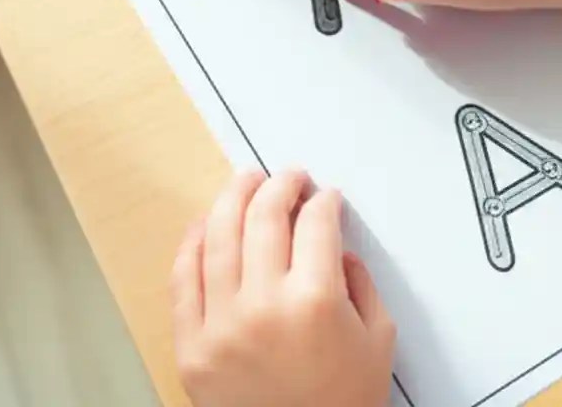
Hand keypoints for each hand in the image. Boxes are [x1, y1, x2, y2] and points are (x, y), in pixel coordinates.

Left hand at [171, 171, 395, 406]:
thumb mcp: (378, 340)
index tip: (325, 197)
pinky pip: (183, 279)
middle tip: (287, 177)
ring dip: (232, 199)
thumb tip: (333, 246)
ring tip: (244, 182)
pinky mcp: (191, 346)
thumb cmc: (343, 404)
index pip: (315, 224)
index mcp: (316, 301)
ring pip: (219, 238)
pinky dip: (191, 244)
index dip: (322, 202)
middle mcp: (265, 305)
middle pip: (265, 218)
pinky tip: (204, 224)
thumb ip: (360, 283)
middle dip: (279, 186)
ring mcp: (222, 324)